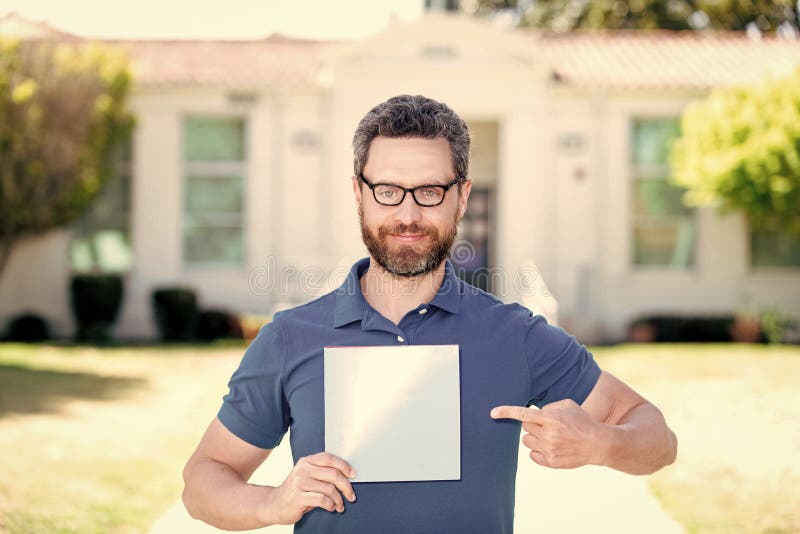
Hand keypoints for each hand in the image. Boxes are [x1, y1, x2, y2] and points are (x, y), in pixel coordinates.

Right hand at [268, 451, 356, 524]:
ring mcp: (299, 483)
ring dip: (339, 499)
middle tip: (351, 495)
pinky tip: (331, 507)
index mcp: (306, 461)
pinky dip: (330, 505)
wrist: (274, 504)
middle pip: (333, 474)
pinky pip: (322, 499)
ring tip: (340, 505)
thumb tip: (346, 476)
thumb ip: (322, 473)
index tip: (353, 474)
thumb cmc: (295, 491)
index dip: (344, 465)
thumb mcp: (307, 476)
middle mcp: (303, 469)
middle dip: (346, 486)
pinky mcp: (298, 497)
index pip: (329, 458)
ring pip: (330, 489)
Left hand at [490, 399, 604, 468]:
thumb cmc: (581, 421)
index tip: (492, 413)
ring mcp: (548, 449)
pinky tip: (551, 447)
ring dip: (534, 438)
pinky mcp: (550, 462)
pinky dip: (538, 450)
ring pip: (527, 441)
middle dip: (533, 425)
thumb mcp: (567, 405)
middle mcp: (548, 434)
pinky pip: (532, 455)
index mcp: (551, 418)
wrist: (597, 443)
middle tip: (547, 426)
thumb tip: (534, 414)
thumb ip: (548, 407)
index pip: (523, 414)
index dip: (506, 412)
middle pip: (525, 428)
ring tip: (550, 437)